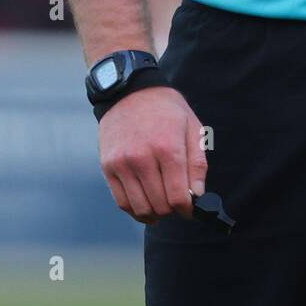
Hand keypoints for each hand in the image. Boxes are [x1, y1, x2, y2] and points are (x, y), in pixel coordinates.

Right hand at [98, 86, 208, 224]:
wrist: (130, 91)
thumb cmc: (166, 110)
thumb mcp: (192, 128)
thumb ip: (197, 163)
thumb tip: (198, 195)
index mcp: (168, 148)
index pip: (178, 196)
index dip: (187, 209)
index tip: (190, 209)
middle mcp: (143, 158)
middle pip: (159, 205)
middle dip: (172, 211)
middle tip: (177, 204)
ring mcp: (122, 163)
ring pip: (140, 208)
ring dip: (154, 214)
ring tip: (162, 206)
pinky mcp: (108, 167)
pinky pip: (121, 202)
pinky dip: (135, 210)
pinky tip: (145, 205)